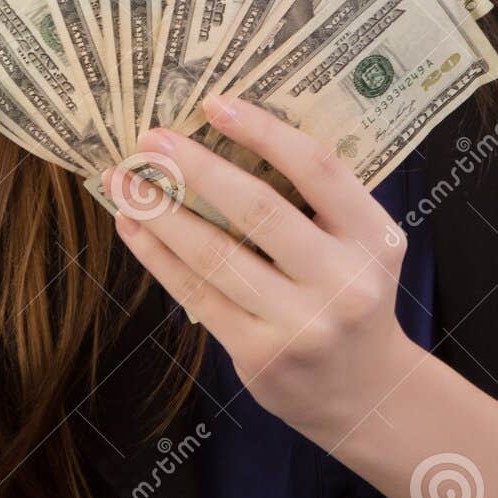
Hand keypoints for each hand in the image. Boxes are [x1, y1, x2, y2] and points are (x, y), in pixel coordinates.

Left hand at [102, 94, 418, 450]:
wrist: (366, 393)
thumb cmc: (352, 297)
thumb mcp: (362, 245)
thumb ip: (319, 202)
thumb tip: (229, 138)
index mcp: (374, 238)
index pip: (319, 170)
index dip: (265, 132)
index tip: (215, 104)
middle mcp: (344, 280)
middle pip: (260, 210)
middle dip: (197, 168)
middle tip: (150, 138)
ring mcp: (302, 322)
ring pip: (216, 255)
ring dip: (161, 213)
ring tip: (123, 180)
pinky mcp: (260, 355)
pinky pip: (198, 295)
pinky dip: (159, 256)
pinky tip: (134, 227)